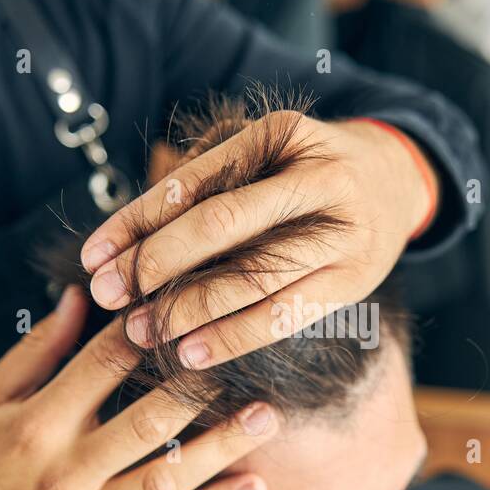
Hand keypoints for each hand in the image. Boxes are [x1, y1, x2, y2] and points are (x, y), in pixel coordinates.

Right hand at [0, 287, 279, 489]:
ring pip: (167, 478)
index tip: (187, 307)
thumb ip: (39, 348)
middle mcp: (65, 472)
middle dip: (198, 388)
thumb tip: (83, 293)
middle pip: (146, 422)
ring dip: (222, 447)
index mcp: (36, 424)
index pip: (102, 366)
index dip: (147, 333)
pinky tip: (255, 485)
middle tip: (244, 357)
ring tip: (266, 416)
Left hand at [78, 111, 436, 368]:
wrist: (396, 182)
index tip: (93, 255)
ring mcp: (343, 233)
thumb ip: (208, 180)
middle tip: (108, 294)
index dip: (137, 219)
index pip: (196, 182)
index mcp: (284, 135)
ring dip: (187, 308)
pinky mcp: (354, 281)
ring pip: (252, 277)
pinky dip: (232, 338)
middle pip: (222, 224)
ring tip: (139, 331)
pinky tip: (190, 354)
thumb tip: (126, 240)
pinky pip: (284, 317)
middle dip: (155, 262)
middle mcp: (320, 178)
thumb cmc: (303, 170)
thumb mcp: (263, 154)